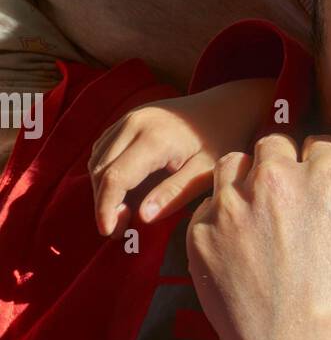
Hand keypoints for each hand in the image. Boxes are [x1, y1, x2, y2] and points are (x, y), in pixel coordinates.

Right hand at [89, 79, 274, 235]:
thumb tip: (142, 217)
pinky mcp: (127, 119)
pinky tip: (123, 191)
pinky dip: (105, 173)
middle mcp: (134, 124)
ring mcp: (128, 118)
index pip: (115, 178)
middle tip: (122, 230)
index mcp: (154, 139)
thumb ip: (174, 194)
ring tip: (123, 214)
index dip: (106, 208)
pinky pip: (104, 149)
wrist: (224, 107)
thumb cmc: (221, 141)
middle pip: (100, 170)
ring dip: (102, 189)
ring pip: (97, 159)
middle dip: (104, 203)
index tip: (110, 232)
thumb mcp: (206, 173)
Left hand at [186, 134, 330, 339]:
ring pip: (231, 165)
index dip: (321, 166)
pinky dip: (218, 221)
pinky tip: (235, 250)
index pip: (319, 144)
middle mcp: (275, 179)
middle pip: (272, 146)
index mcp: (327, 176)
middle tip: (285, 201)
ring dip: (243, 181)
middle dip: (280, 167)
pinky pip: (205, 210)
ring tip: (254, 214)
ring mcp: (232, 205)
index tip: (319, 189)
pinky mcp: (199, 235)